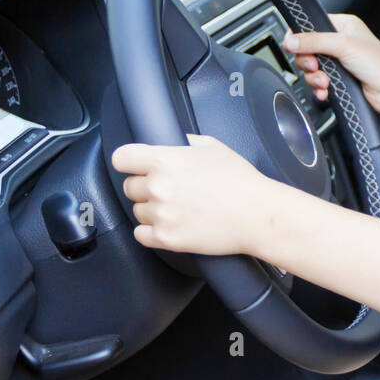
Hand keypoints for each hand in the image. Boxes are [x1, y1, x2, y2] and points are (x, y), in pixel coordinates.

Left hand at [110, 134, 273, 256]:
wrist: (257, 214)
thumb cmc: (241, 181)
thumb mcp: (214, 147)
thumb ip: (187, 141)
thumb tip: (176, 142)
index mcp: (164, 161)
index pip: (122, 158)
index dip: (129, 162)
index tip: (135, 167)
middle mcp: (158, 187)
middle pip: (129, 187)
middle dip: (146, 187)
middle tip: (170, 190)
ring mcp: (160, 215)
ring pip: (138, 211)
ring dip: (152, 210)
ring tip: (179, 208)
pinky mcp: (166, 238)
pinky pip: (141, 234)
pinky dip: (152, 231)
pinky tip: (170, 224)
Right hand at [282, 13, 379, 113]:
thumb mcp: (344, 46)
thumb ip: (314, 41)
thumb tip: (290, 40)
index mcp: (343, 25)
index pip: (310, 25)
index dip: (299, 37)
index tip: (294, 47)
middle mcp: (340, 42)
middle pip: (306, 49)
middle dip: (308, 62)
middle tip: (316, 67)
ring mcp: (339, 62)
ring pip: (311, 69)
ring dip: (314, 78)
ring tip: (326, 82)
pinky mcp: (340, 79)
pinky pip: (318, 83)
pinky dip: (319, 88)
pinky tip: (325, 91)